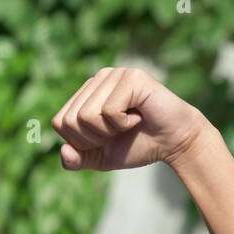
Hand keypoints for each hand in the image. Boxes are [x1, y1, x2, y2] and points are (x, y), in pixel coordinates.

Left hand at [50, 66, 205, 170]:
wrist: (174, 143)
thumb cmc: (138, 146)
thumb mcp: (101, 158)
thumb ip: (77, 159)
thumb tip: (63, 151)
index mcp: (86, 93)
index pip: (59, 122)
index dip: (79, 142)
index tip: (105, 139)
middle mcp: (98, 78)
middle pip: (70, 120)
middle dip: (93, 139)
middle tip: (118, 132)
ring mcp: (114, 74)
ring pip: (86, 116)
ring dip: (109, 131)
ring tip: (129, 123)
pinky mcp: (131, 77)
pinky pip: (109, 111)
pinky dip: (124, 124)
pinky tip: (138, 117)